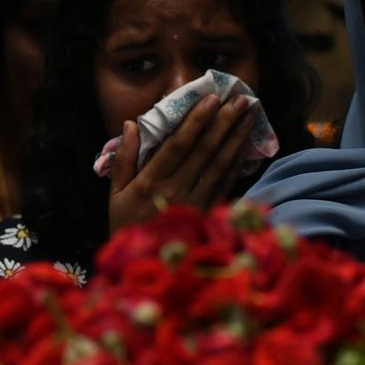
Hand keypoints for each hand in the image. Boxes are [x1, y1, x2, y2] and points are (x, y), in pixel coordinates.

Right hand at [108, 93, 252, 231]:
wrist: (144, 265)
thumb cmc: (126, 225)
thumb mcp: (115, 194)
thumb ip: (123, 159)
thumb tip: (131, 124)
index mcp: (151, 182)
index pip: (178, 145)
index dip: (196, 121)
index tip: (211, 99)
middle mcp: (176, 191)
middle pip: (205, 151)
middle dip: (224, 122)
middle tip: (240, 99)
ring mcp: (196, 204)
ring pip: (220, 165)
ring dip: (236, 138)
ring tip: (249, 115)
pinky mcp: (209, 214)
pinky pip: (227, 184)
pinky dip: (237, 163)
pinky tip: (245, 146)